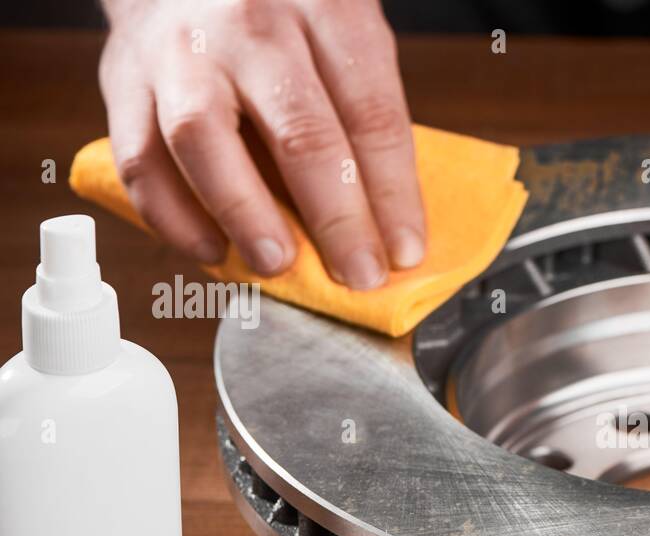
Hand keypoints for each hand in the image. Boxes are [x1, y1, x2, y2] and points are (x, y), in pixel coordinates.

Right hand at [98, 0, 423, 288]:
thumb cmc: (283, 17)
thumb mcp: (343, 37)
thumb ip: (361, 116)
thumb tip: (384, 225)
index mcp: (326, 9)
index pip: (371, 115)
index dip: (392, 194)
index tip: (404, 252)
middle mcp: (251, 25)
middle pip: (299, 132)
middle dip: (336, 220)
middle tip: (358, 275)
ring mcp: (181, 50)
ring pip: (204, 141)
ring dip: (245, 216)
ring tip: (278, 265)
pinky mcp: (124, 79)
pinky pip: (141, 159)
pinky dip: (174, 217)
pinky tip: (213, 250)